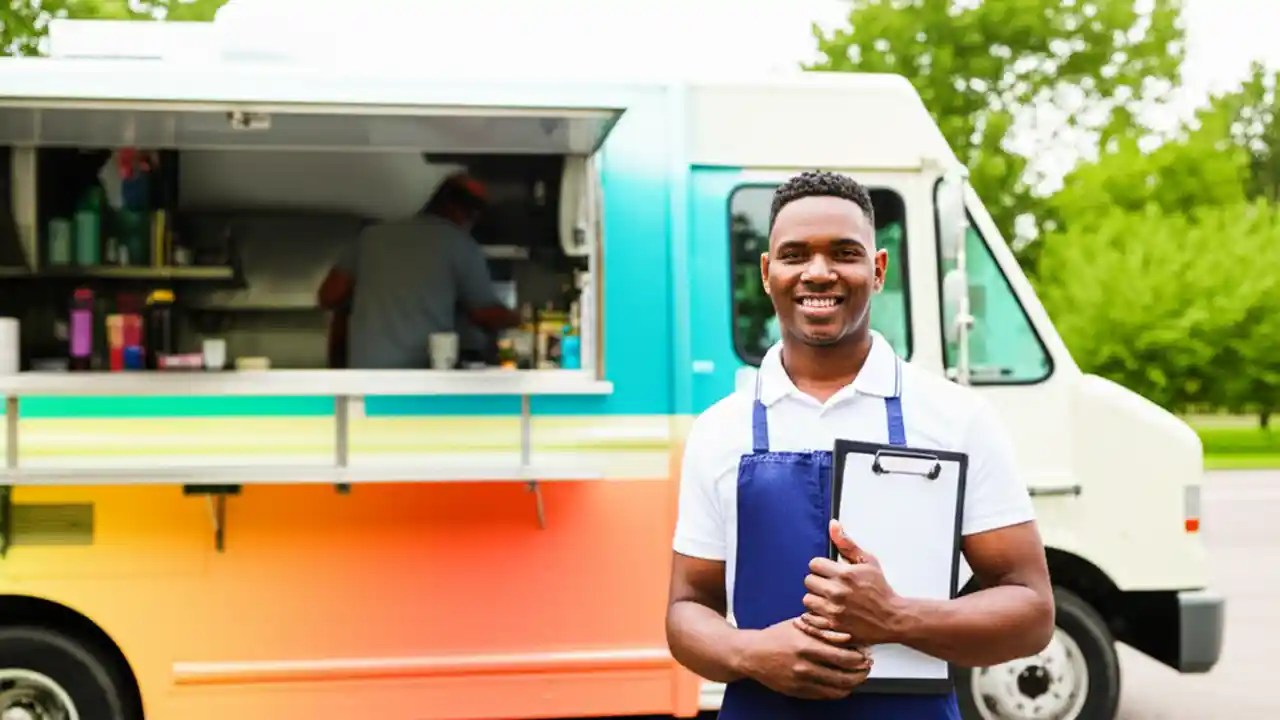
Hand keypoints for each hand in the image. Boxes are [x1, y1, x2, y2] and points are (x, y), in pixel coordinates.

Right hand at [738, 617, 872, 699]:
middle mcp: (804, 666)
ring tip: (858, 676)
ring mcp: (801, 682)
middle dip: (861, 672)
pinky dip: (838, 691)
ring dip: (852, 684)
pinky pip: (825, 696)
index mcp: (806, 646)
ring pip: (837, 689)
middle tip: (867, 666)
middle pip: (844, 676)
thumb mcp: (800, 624)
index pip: (843, 657)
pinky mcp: (797, 692)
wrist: (752, 654)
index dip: (859, 658)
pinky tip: (842, 684)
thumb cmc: (777, 635)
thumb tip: (849, 634)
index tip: (866, 654)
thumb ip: (824, 628)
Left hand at [799, 519, 906, 645]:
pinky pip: (810, 617)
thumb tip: (833, 525)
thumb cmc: (880, 589)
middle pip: (808, 581)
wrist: (892, 618)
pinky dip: (815, 614)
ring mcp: (833, 611)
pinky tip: (826, 611)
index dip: (821, 566)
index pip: (814, 564)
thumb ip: (847, 544)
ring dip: (816, 598)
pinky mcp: (832, 626)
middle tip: (828, 585)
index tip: (828, 571)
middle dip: (818, 581)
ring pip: (807, 599)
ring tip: (827, 598)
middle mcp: (836, 592)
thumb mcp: (868, 562)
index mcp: (844, 574)